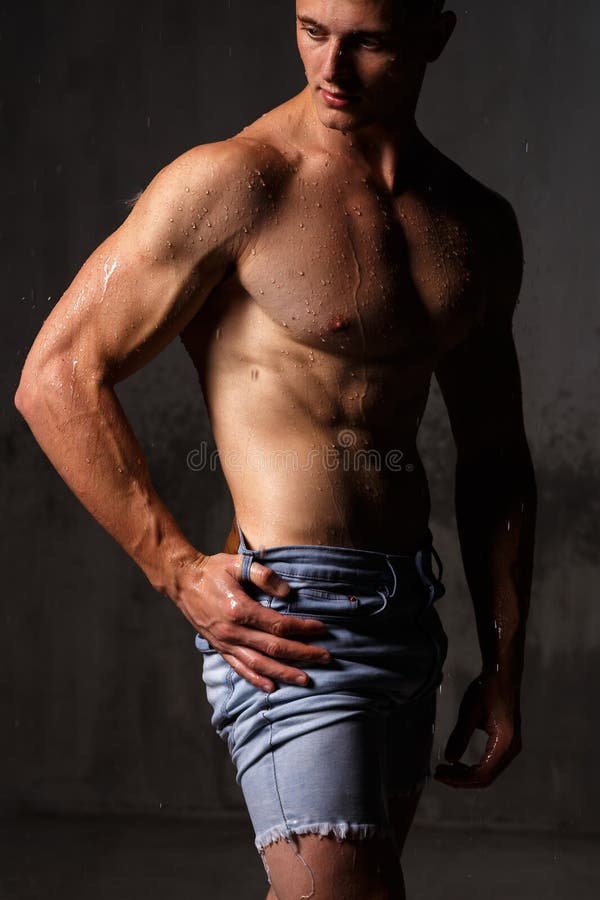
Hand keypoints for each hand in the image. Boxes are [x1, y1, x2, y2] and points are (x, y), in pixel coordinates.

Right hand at [175, 552, 331, 692]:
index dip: (302, 628)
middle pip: (273, 648)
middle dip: (302, 654)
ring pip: (259, 664)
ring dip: (284, 672)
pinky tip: (272, 686)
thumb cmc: (212, 570)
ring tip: (305, 679)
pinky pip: (239, 668)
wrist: (181, 581)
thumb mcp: (237, 563)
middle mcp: (232, 631)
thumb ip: (264, 575)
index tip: (321, 628)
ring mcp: (225, 642)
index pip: (278, 625)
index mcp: (239, 609)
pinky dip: (256, 679)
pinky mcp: (219, 648)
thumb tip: (288, 592)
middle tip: (325, 657)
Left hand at [433, 671, 521, 787]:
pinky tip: (460, 763)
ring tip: (446, 769)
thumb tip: (450, 759)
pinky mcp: (507, 742)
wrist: (503, 674)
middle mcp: (512, 749)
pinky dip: (475, 767)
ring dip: (467, 774)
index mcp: (504, 743)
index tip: (440, 774)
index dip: (460, 779)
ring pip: (489, 772)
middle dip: (462, 779)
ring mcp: (511, 747)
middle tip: (440, 773)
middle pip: (487, 777)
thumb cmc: (487, 690)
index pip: (482, 774)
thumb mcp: (469, 712)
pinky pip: (491, 763)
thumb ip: (460, 737)